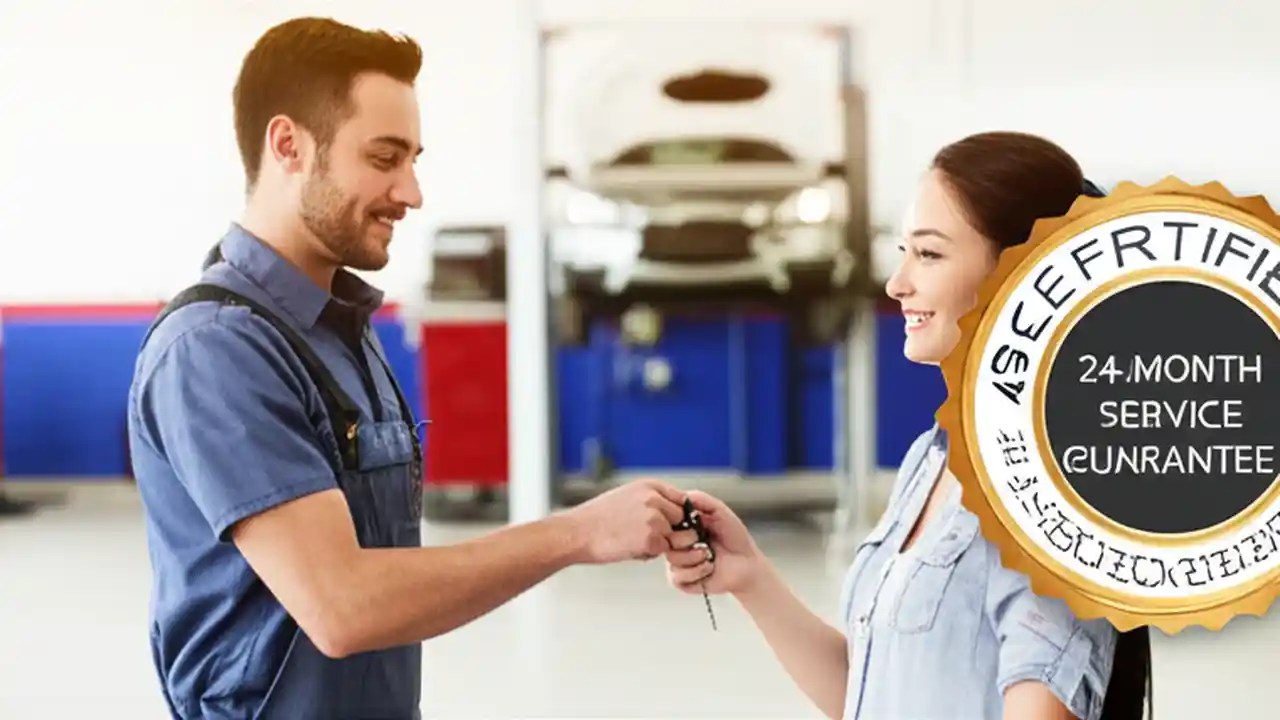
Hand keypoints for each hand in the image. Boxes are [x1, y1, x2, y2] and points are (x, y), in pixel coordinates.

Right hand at [560, 479, 688, 564]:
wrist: (576, 533)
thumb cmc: (597, 518)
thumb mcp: (627, 496)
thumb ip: (651, 500)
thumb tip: (674, 511)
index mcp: (649, 486)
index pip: (681, 498)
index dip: (676, 513)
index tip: (668, 522)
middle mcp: (654, 499)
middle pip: (680, 518)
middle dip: (669, 528)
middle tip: (644, 534)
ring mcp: (655, 519)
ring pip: (672, 536)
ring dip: (658, 542)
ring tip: (632, 540)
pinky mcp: (652, 539)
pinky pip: (661, 550)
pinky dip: (648, 554)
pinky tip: (628, 548)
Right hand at [664, 490, 763, 596]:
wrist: (747, 564)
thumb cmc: (735, 539)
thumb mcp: (720, 511)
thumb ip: (701, 499)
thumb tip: (682, 495)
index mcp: (683, 527)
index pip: (665, 521)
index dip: (673, 522)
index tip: (690, 522)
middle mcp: (677, 544)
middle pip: (665, 540)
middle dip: (686, 540)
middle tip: (703, 541)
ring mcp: (678, 563)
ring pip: (672, 559)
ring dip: (694, 557)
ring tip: (709, 555)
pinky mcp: (683, 581)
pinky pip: (677, 577)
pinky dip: (696, 572)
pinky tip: (709, 568)